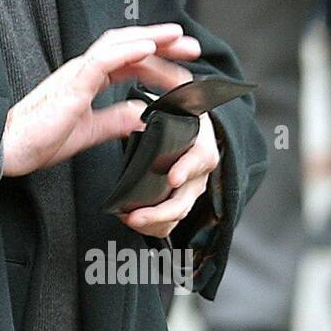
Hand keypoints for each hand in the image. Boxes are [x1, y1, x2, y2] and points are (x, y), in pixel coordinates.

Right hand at [1, 23, 200, 177]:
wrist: (12, 149)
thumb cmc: (43, 139)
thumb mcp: (92, 131)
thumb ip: (117, 120)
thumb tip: (143, 115)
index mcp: (89, 80)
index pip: (130, 61)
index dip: (158, 58)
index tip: (185, 65)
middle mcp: (85, 70)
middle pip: (128, 45)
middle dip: (162, 43)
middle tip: (193, 47)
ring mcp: (78, 74)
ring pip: (119, 45)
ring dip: (151, 39)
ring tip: (178, 38)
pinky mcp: (72, 85)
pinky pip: (102, 60)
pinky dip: (127, 51)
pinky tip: (149, 48)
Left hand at [117, 109, 219, 238]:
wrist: (189, 128)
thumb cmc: (180, 118)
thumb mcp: (175, 107)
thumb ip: (163, 105)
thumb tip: (138, 111)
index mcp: (200, 146)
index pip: (200, 158)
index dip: (186, 168)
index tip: (173, 177)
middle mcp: (199, 172)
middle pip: (185, 199)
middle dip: (160, 212)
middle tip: (136, 216)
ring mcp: (191, 189)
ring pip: (177, 214)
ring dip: (153, 222)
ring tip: (130, 219)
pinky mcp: (182, 201)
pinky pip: (171, 222)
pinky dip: (152, 226)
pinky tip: (134, 220)